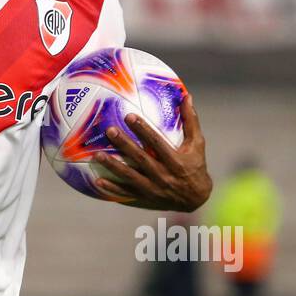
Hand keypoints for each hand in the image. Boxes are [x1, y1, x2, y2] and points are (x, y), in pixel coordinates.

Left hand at [93, 94, 212, 211]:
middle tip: (109, 131)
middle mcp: (164, 176)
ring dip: (113, 166)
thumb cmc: (195, 166)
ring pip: (130, 177)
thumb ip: (191, 121)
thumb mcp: (197, 144)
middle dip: (124, 144)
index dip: (143, 130)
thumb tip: (187, 96)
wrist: (196, 199)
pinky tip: (97, 181)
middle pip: (141, 159)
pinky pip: (126, 193)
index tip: (129, 116)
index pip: (157, 143)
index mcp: (176, 161)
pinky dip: (112, 188)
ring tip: (97, 155)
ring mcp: (154, 189)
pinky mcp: (146, 198)